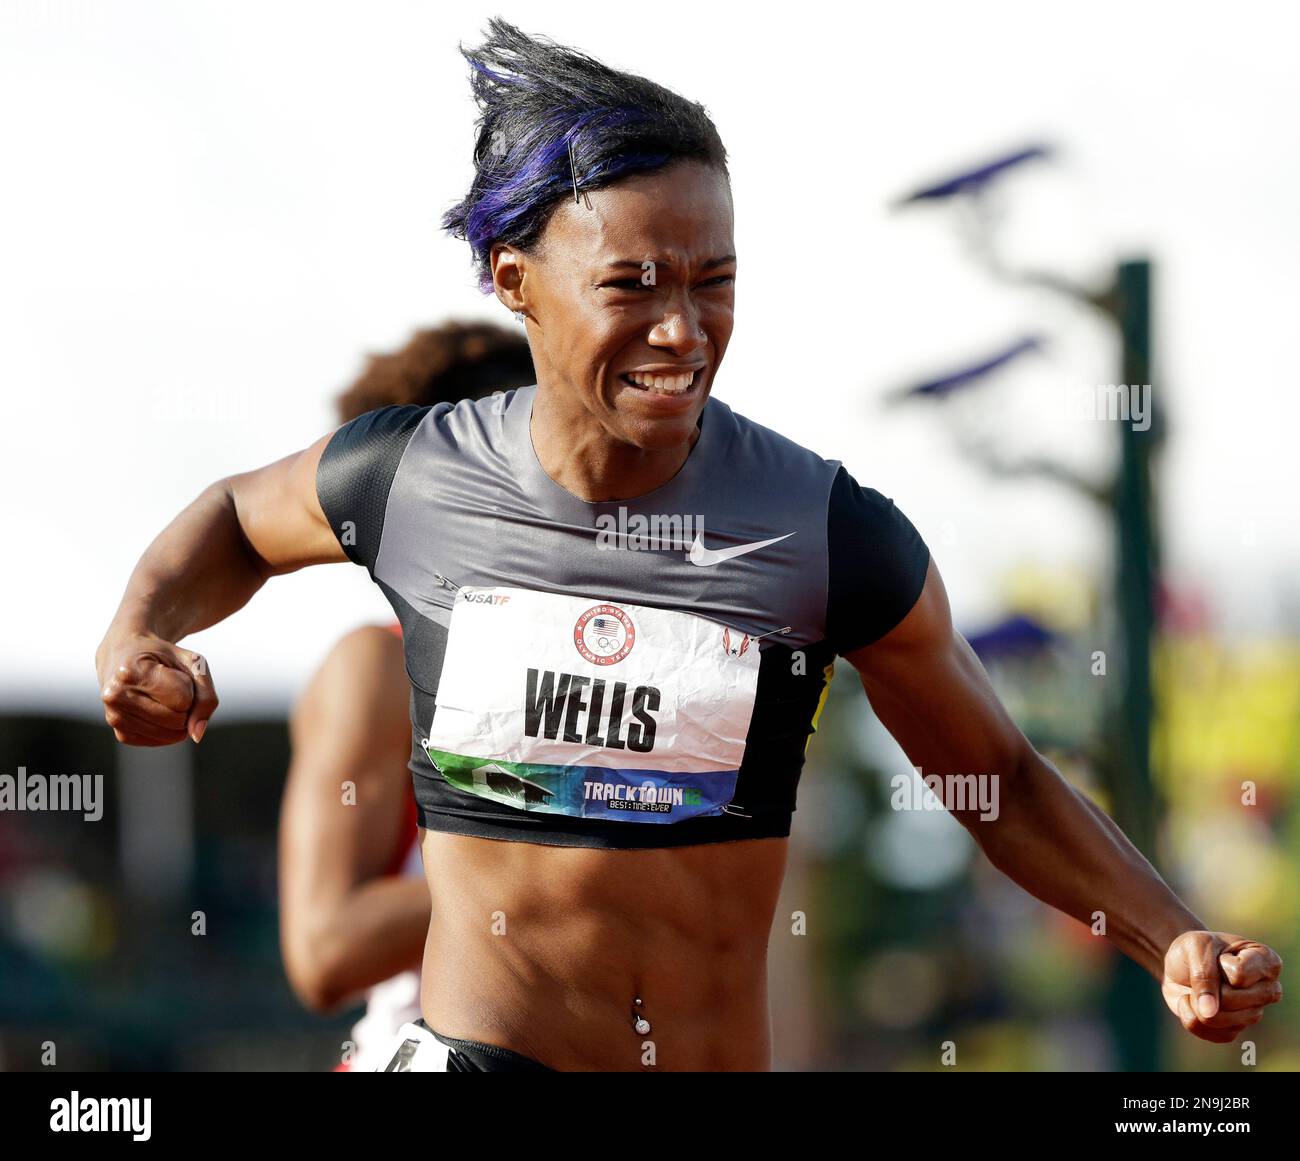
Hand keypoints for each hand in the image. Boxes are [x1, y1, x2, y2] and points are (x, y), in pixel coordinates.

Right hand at [96, 630, 218, 745]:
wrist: (126, 656)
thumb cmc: (164, 659)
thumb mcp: (193, 665)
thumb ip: (205, 698)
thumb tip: (196, 736)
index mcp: (131, 671)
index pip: (184, 699)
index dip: (189, 687)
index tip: (172, 673)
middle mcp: (115, 696)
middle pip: (177, 720)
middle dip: (186, 705)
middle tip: (168, 686)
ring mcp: (114, 718)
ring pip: (170, 734)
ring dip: (178, 718)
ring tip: (161, 696)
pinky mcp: (121, 734)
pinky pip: (161, 741)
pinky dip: (168, 729)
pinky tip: (155, 709)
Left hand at [1161, 930, 1282, 1042]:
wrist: (1180, 965)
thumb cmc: (1195, 949)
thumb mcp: (1196, 946)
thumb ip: (1203, 975)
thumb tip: (1209, 1013)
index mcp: (1267, 962)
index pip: (1240, 975)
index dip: (1218, 965)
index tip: (1219, 955)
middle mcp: (1268, 991)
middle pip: (1231, 1000)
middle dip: (1206, 987)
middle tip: (1204, 972)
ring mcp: (1253, 1014)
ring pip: (1218, 1019)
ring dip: (1195, 1002)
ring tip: (1197, 987)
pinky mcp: (1234, 1030)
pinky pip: (1208, 1032)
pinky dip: (1189, 1015)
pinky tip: (1192, 1001)